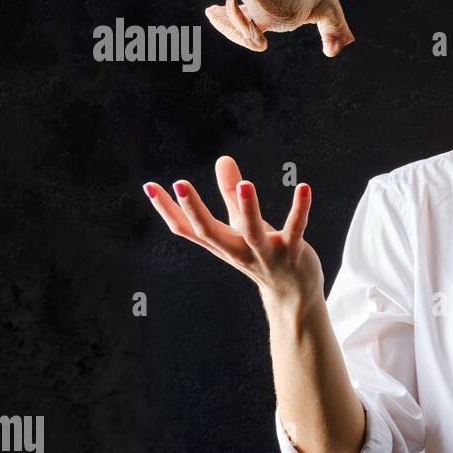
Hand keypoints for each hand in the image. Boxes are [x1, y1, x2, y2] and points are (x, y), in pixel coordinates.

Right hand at [142, 155, 322, 308]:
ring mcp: (265, 255)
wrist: (294, 294)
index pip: (187, 229)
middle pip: (209, 233)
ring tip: (246, 183)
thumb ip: (232, 193)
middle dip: (194, 209)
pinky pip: (296, 230)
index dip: (167, 210)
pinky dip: (300, 210)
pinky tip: (304, 188)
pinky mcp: (293, 253)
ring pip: (252, 233)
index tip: (148, 186)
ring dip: (248, 208)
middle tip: (179, 183)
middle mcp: (237, 252)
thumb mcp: (243, 225)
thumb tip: (222, 158)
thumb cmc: (263, 255)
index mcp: (221, 244)